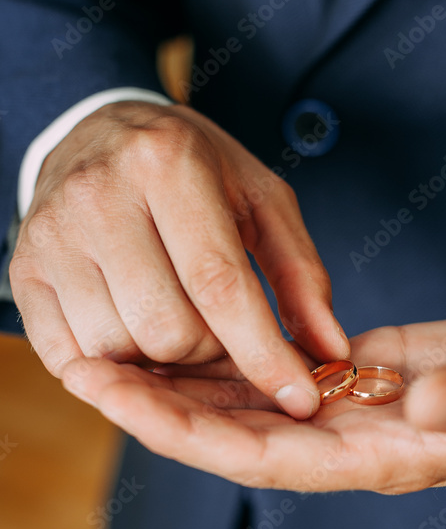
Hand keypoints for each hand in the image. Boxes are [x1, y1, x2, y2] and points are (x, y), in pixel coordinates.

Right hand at [9, 101, 348, 418]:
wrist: (100, 131)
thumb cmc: (194, 170)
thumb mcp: (261, 200)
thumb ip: (301, 275)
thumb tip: (331, 352)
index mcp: (168, 165)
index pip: (219, 285)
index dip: (262, 352)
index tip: (300, 398)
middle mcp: (99, 196)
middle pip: (168, 331)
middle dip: (208, 351)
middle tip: (216, 325)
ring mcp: (52, 235)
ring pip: (120, 352)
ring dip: (161, 358)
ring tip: (173, 317)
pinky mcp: (24, 270)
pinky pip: (73, 358)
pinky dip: (115, 363)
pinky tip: (134, 326)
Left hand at [61, 310, 445, 493]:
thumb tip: (423, 403)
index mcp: (386, 456)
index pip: (265, 457)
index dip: (187, 435)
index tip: (120, 400)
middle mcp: (354, 442)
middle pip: (234, 436)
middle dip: (158, 409)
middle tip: (83, 367)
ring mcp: (353, 410)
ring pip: (248, 405)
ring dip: (181, 383)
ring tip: (113, 345)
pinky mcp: (361, 375)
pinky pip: (278, 372)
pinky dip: (228, 355)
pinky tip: (187, 327)